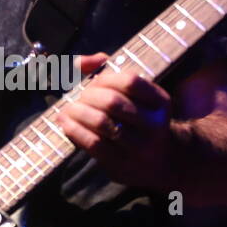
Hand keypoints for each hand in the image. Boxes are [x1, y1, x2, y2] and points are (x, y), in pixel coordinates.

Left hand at [58, 52, 177, 191]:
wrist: (158, 163)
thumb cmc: (138, 120)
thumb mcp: (136, 96)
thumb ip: (109, 70)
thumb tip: (82, 62)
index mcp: (160, 102)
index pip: (130, 81)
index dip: (106, 78)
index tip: (94, 82)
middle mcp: (154, 125)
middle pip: (112, 101)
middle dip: (88, 96)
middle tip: (79, 98)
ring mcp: (139, 147)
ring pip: (101, 123)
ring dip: (77, 112)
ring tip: (67, 110)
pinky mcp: (122, 164)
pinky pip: (93, 143)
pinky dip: (74, 130)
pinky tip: (66, 124)